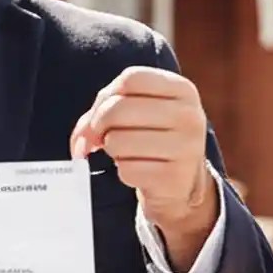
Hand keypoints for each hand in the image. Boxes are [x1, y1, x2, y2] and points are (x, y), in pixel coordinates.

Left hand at [68, 66, 217, 270]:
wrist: (184, 192)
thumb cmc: (151, 145)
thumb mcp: (137, 118)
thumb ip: (105, 113)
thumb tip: (82, 138)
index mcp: (181, 91)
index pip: (129, 80)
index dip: (104, 99)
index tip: (100, 119)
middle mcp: (190, 115)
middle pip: (116, 110)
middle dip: (99, 129)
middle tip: (101, 143)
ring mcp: (187, 147)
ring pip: (118, 141)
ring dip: (115, 154)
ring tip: (132, 159)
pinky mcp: (176, 177)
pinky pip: (126, 169)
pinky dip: (125, 174)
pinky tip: (142, 176)